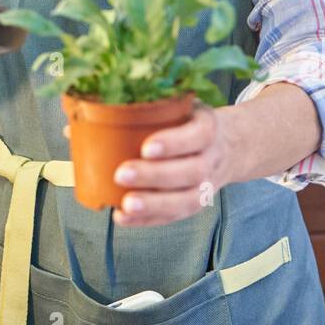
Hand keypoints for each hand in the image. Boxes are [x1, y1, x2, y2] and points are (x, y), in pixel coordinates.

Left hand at [109, 104, 237, 226]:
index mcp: (209, 126)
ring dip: (155, 204)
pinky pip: (177, 216)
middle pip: (192, 172)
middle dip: (155, 176)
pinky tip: (123, 217)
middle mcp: (213, 157)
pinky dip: (149, 219)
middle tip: (121, 175)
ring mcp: (209, 183)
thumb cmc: (192, 121)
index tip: (146, 148)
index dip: (174, 143)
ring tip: (125, 205)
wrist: (233, 144)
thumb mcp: (183, 104)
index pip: (198, 134)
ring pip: (188, 199)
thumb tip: (91, 114)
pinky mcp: (198, 202)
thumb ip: (150, 106)